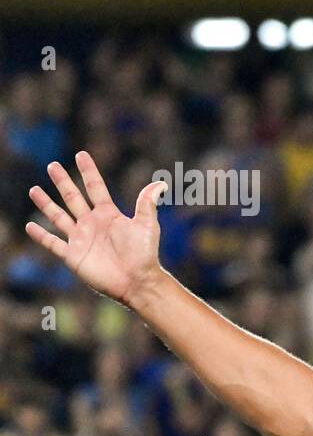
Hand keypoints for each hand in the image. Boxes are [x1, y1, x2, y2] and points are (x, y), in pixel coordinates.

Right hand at [25, 151, 166, 305]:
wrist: (136, 280)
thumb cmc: (143, 253)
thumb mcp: (146, 225)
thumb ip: (147, 203)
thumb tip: (160, 183)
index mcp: (108, 214)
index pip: (95, 188)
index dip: (88, 172)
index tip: (81, 155)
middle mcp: (92, 224)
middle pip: (73, 197)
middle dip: (63, 182)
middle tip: (53, 166)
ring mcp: (80, 239)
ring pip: (58, 216)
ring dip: (46, 204)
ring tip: (34, 190)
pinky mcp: (72, 255)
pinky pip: (52, 243)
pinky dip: (41, 235)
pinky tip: (29, 225)